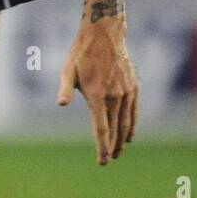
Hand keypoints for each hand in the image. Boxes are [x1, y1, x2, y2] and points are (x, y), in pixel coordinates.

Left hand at [57, 17, 138, 164]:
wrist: (105, 36)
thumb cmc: (81, 54)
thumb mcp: (67, 70)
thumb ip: (65, 89)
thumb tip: (62, 104)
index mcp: (97, 94)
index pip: (101, 127)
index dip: (102, 146)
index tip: (103, 161)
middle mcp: (115, 96)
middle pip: (115, 128)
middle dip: (112, 146)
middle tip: (109, 159)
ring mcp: (127, 92)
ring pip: (126, 122)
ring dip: (122, 139)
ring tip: (118, 152)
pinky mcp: (134, 88)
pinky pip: (134, 111)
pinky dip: (132, 125)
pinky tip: (129, 135)